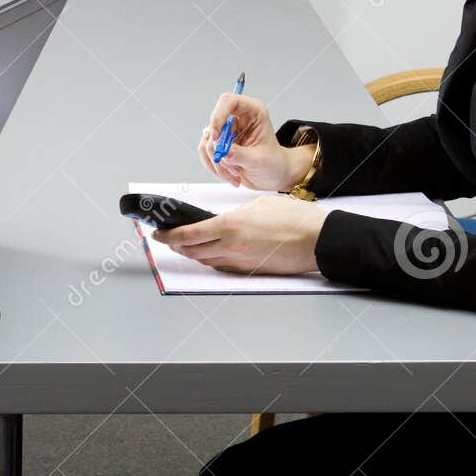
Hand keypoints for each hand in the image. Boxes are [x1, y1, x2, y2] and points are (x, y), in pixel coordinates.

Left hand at [152, 194, 326, 274]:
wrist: (317, 240)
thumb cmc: (293, 218)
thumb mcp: (259, 205)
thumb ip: (235, 214)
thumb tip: (223, 221)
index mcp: (230, 227)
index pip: (189, 235)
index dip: (169, 236)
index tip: (158, 233)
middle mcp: (231, 247)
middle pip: (192, 250)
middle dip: (176, 245)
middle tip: (166, 239)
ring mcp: (240, 262)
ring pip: (206, 260)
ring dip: (192, 253)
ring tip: (184, 245)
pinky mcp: (250, 271)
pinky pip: (222, 266)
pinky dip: (211, 260)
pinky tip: (209, 253)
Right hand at [197, 89, 309, 190]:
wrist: (272, 175)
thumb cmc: (273, 163)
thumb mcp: (260, 160)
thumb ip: (241, 155)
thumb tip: (224, 152)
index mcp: (253, 111)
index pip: (228, 101)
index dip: (218, 116)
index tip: (218, 137)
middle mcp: (237, 117)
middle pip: (214, 125)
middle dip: (219, 150)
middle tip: (232, 166)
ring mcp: (226, 131)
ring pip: (208, 142)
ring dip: (218, 162)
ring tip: (236, 173)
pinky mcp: (218, 143)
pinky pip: (205, 152)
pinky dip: (214, 166)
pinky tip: (229, 174)